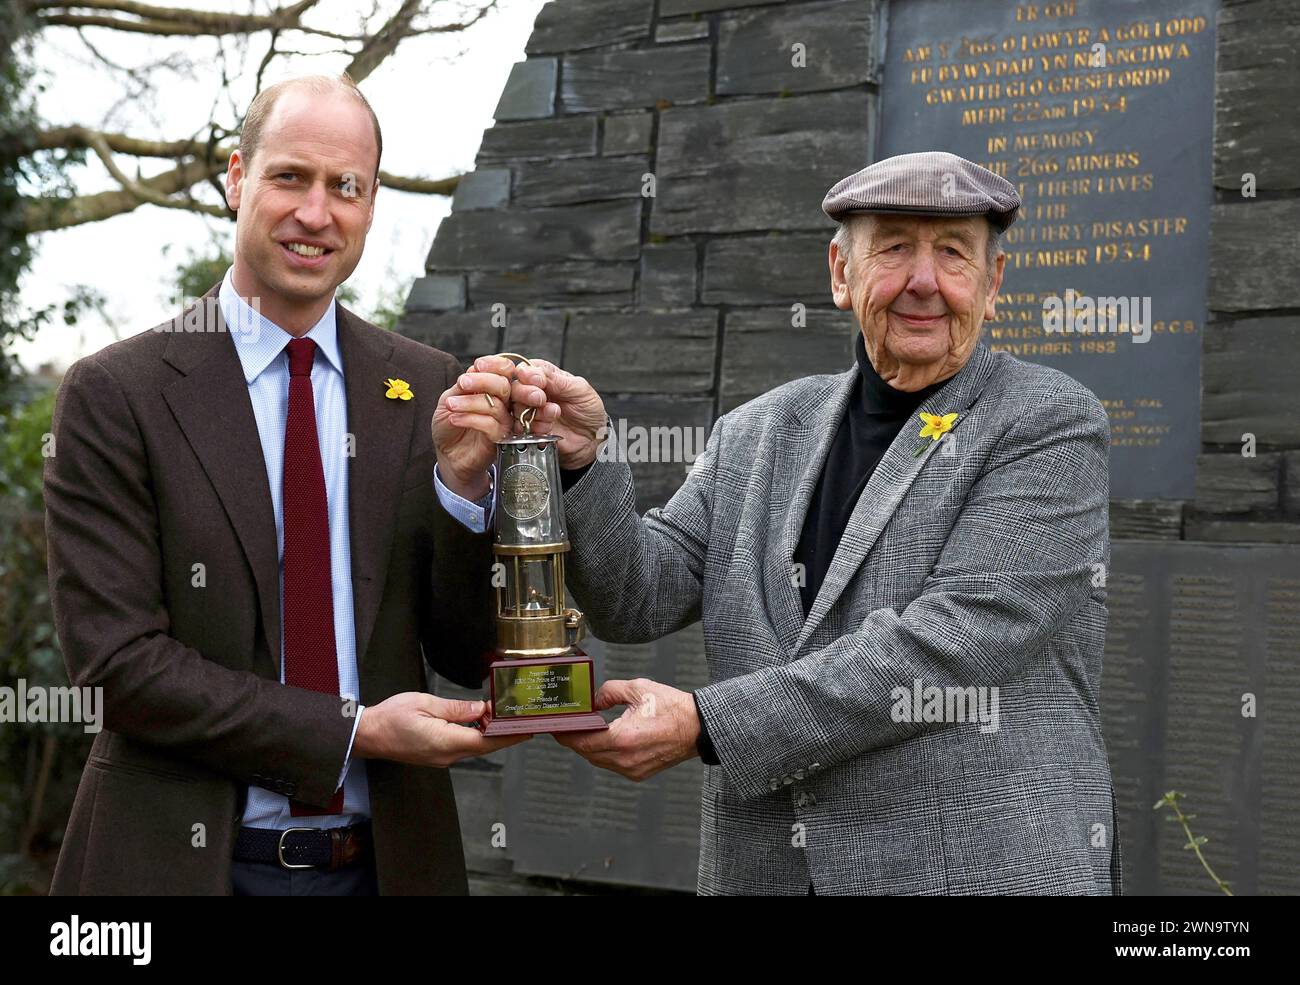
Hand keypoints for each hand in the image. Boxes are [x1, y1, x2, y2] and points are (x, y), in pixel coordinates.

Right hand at [354, 692, 528, 766]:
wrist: (367, 735)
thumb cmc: (391, 717)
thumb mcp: (426, 703)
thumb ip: (457, 708)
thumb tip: (481, 709)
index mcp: (445, 742)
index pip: (486, 741)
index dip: (508, 735)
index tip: (526, 729)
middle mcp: (446, 755)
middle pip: (484, 746)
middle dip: (503, 732)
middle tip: (519, 717)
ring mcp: (441, 758)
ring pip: (474, 746)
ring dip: (488, 733)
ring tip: (500, 714)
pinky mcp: (436, 756)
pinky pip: (462, 746)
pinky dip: (475, 734)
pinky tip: (478, 721)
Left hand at [432, 368, 517, 499]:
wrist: (447, 454)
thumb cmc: (450, 426)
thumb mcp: (450, 398)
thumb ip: (463, 386)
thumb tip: (476, 370)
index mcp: (493, 389)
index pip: (505, 370)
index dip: (495, 364)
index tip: (477, 365)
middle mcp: (503, 403)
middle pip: (505, 386)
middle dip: (483, 380)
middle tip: (462, 383)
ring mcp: (503, 422)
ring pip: (496, 406)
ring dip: (470, 402)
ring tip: (450, 405)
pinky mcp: (500, 439)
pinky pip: (491, 425)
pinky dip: (470, 419)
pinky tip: (455, 419)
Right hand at [470, 355, 605, 470]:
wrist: (593, 439)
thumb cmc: (589, 411)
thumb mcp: (580, 389)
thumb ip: (558, 380)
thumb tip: (535, 370)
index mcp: (546, 377)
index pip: (526, 369)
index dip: (528, 374)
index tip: (539, 381)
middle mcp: (535, 393)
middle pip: (515, 388)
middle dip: (526, 393)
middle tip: (540, 398)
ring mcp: (531, 412)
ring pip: (516, 409)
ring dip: (534, 412)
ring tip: (554, 413)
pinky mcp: (530, 430)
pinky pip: (521, 428)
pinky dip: (535, 427)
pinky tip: (549, 427)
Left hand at [553, 678, 699, 780]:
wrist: (698, 728)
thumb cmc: (672, 709)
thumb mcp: (638, 689)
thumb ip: (609, 691)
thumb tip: (594, 700)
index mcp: (622, 739)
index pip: (581, 741)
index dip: (565, 734)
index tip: (556, 726)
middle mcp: (624, 759)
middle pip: (586, 753)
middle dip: (575, 739)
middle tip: (567, 726)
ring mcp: (632, 769)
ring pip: (598, 761)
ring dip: (589, 747)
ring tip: (585, 730)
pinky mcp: (638, 773)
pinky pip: (612, 765)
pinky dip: (604, 753)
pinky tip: (605, 739)